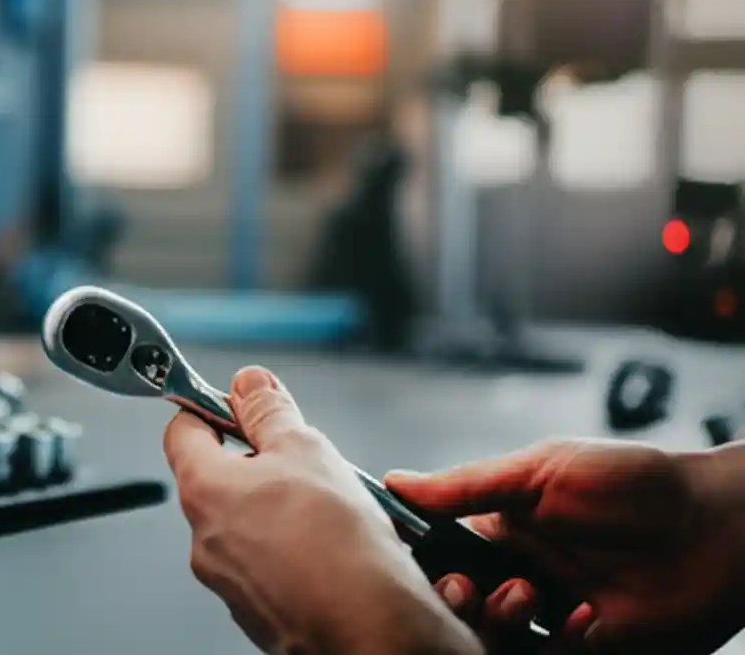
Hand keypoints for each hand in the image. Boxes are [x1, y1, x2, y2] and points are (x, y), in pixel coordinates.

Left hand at [164, 366, 481, 654]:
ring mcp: (230, 582)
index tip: (242, 403)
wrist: (373, 634)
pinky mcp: (260, 612)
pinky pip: (271, 565)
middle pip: (221, 479)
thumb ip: (270, 412)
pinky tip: (335, 551)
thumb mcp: (307, 450)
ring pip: (251, 525)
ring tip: (332, 511)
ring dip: (284, 509)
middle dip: (263, 464)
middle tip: (305, 460)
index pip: (183, 430)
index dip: (213, 409)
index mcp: (204, 491)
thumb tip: (249, 384)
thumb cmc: (339, 551)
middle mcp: (205, 541)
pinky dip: (297, 552)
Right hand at [387, 439, 744, 653]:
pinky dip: (561, 644)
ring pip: (497, 643)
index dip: (427, 568)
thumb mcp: (539, 472)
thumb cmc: (630, 482)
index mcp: (503, 535)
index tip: (423, 563)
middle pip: (461, 609)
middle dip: (456, 602)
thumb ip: (467, 485)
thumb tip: (396, 481)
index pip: (444, 560)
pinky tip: (586, 616)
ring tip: (528, 596)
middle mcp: (523, 579)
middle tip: (468, 586)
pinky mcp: (593, 649)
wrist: (715, 523)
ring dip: (501, 622)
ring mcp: (557, 620)